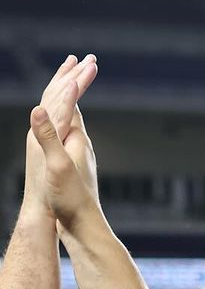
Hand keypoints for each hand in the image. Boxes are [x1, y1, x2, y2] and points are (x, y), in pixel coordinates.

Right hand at [29, 55, 100, 232]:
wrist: (83, 227)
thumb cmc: (71, 199)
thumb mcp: (56, 165)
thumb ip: (48, 136)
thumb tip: (37, 109)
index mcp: (76, 139)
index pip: (72, 103)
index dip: (72, 81)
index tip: (78, 60)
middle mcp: (81, 144)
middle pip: (76, 109)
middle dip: (77, 86)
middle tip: (84, 64)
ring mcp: (79, 156)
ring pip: (73, 123)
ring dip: (72, 104)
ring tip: (74, 92)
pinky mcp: (74, 169)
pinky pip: (68, 139)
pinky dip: (66, 126)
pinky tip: (65, 132)